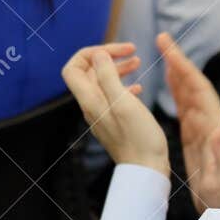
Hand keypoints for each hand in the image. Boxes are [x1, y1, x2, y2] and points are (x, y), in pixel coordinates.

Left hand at [62, 43, 167, 172]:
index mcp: (90, 100)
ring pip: (103, 82)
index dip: (91, 53)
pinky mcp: (114, 121)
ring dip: (118, 69)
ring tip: (138, 62)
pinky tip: (139, 87)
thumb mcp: (123, 101)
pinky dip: (124, 85)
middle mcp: (92, 106)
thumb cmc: (138, 137)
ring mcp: (102, 114)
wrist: (146, 169)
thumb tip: (98, 54)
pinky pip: (113, 96)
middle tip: (132, 51)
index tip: (115, 50)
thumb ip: (107, 76)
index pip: (74, 68)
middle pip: (89, 72)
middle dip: (108, 57)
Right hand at [159, 33, 219, 212]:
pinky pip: (184, 104)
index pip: (199, 91)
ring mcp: (202, 126)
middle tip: (163, 39)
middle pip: (193, 84)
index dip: (185, 70)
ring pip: (188, 91)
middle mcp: (210, 121)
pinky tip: (168, 77)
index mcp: (214, 127)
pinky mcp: (196, 133)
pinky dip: (176, 88)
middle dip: (179, 61)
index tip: (171, 51)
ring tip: (163, 49)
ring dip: (177, 70)